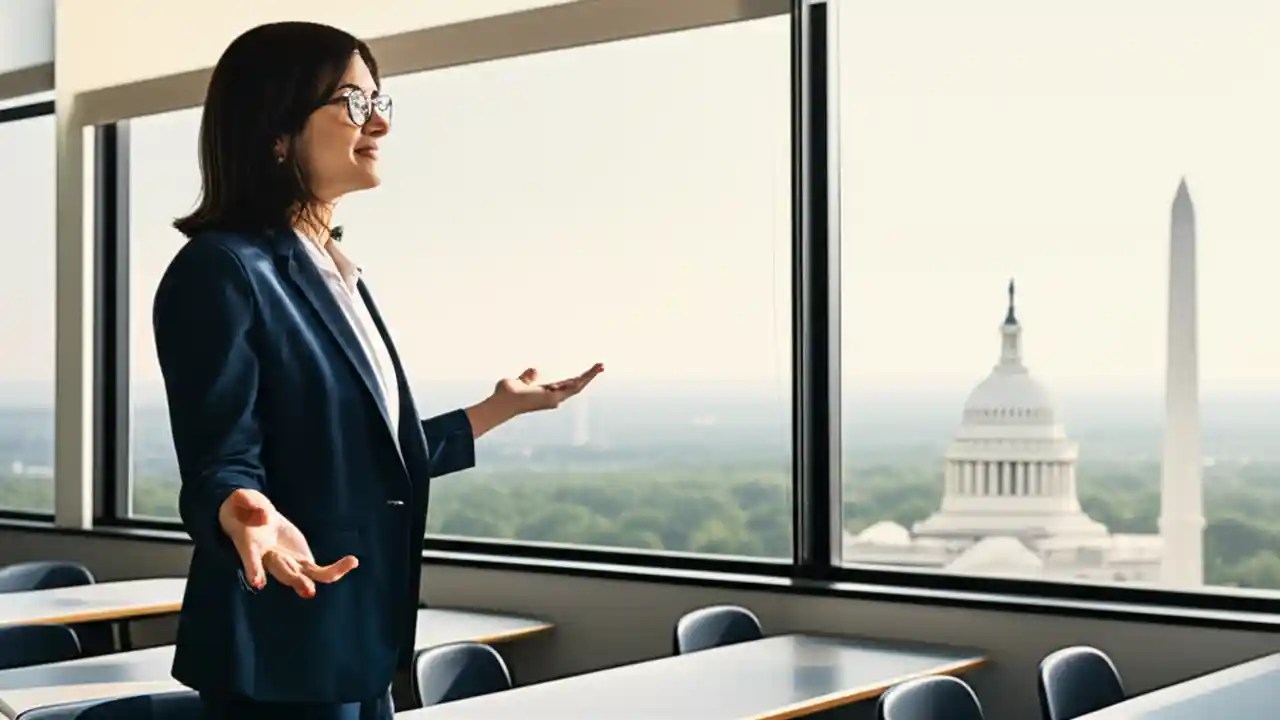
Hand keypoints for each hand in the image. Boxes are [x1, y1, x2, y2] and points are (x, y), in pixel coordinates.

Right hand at [218, 489, 357, 597]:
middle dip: (296, 581)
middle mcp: (270, 559)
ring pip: (306, 576)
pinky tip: (353, 562)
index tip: (257, 584)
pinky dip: (336, 569)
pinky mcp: (302, 561)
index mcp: (251, 545)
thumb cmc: (243, 509)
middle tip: (308, 591)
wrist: (251, 519)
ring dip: (325, 575)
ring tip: (344, 569)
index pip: (251, 558)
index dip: (254, 570)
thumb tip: (265, 515)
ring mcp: (288, 563)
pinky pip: (319, 571)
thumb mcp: (242, 498)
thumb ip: (249, 502)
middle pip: (283, 572)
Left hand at [493, 363, 603, 414]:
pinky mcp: (555, 397)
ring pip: (578, 386)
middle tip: (600, 366)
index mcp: (546, 393)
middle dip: (588, 376)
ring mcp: (555, 399)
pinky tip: (593, 371)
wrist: (502, 401)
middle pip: (575, 386)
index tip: (585, 372)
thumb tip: (535, 369)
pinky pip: (574, 387)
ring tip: (601, 366)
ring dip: (590, 375)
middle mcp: (553, 398)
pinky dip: (584, 378)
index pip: (566, 385)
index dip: (577, 378)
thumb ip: (527, 377)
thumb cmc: (507, 394)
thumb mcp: (519, 381)